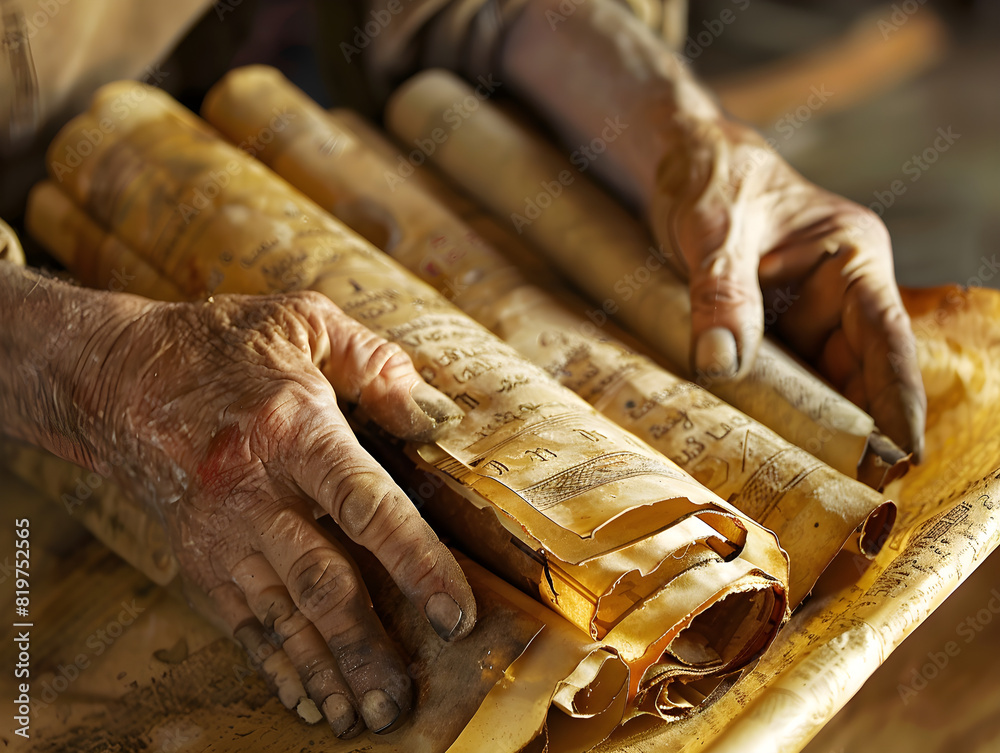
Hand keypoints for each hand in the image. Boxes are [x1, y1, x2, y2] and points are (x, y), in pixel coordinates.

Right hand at [81, 290, 474, 736]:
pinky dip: (279, 668)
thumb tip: (439, 418)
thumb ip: (377, 366)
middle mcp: (254, 494)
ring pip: (284, 618)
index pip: (365, 506)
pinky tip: (311, 700)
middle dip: (367, 647)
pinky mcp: (200, 561)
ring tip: (368, 718)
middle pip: (322, 583)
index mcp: (293, 431)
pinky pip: (245, 624)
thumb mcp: (304, 321)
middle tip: (405, 699)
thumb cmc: (223, 345)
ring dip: (328, 672)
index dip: (415, 562)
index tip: (457, 613)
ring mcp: (222, 535)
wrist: (119, 378)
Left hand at [647, 119, 925, 459]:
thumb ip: (723, 293)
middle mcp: (836, 291)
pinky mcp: (768, 326)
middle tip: (855, 493)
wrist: (675, 160)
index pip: (885, 337)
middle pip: (857, 371)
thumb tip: (722, 364)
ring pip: (818, 382)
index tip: (904, 454)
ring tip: (814, 487)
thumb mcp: (716, 230)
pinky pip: (778, 376)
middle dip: (858, 429)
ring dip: (814, 427)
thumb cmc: (710, 176)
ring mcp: (802, 312)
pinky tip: (768, 449)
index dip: (898, 398)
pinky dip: (774, 410)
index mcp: (849, 256)